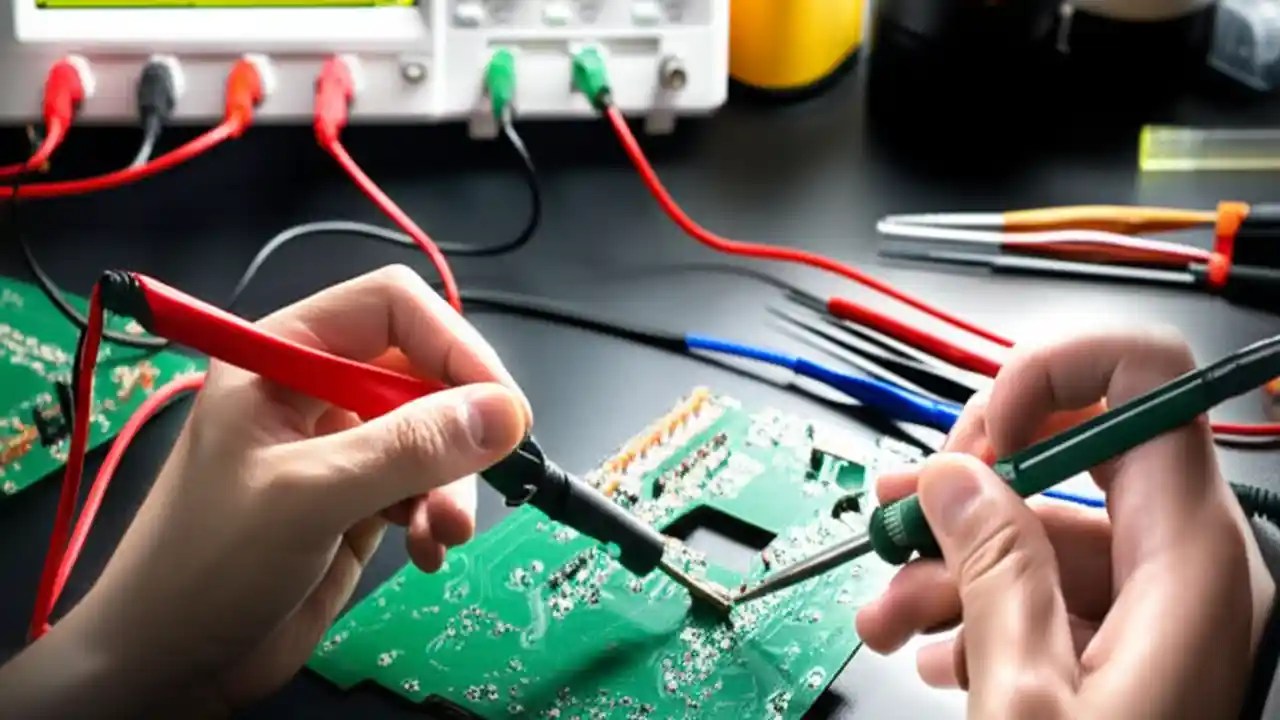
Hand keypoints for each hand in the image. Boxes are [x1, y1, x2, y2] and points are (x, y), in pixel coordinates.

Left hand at [1, 266, 531, 716]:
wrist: (168, 664)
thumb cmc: (209, 566)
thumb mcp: (309, 496)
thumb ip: (407, 449)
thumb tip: (505, 412)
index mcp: (285, 357)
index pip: (391, 308)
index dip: (452, 343)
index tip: (499, 403)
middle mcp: (316, 391)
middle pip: (423, 374)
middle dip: (456, 431)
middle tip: (476, 481)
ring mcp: (338, 449)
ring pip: (433, 437)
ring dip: (451, 484)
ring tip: (445, 534)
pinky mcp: (357, 502)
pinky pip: (424, 488)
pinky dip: (437, 516)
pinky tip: (427, 551)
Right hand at [855, 328, 1274, 718]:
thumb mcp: (1026, 698)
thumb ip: (992, 569)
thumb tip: (960, 481)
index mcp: (1192, 564)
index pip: (1144, 385)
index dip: (1052, 378)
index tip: (977, 429)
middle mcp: (1187, 575)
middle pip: (1078, 457)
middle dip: (972, 481)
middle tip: (901, 513)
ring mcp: (1158, 616)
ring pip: (1045, 534)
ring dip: (950, 561)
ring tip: (886, 612)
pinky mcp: (1126, 655)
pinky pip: (1047, 594)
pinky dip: (978, 608)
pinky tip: (931, 651)